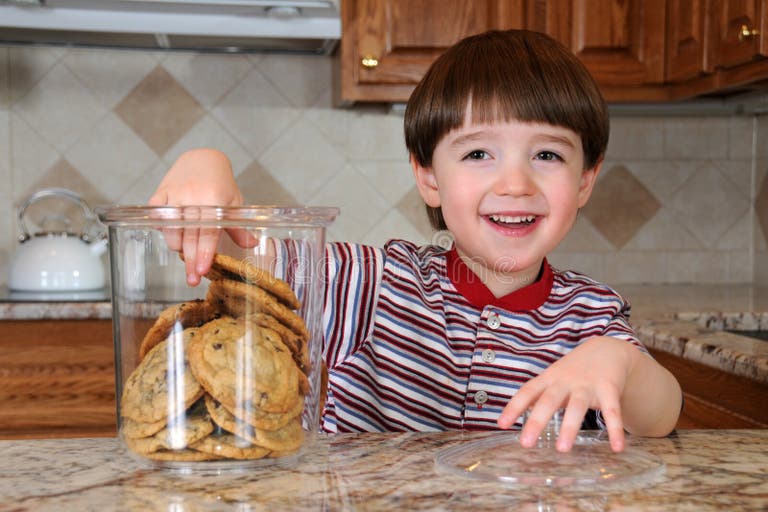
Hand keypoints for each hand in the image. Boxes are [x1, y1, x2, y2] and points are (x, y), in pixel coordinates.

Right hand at [148, 148, 253, 284]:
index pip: (207, 233)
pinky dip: (162, 229)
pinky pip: (157, 217)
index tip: (201, 271)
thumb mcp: (234, 202)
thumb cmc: (220, 183)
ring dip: (177, 246)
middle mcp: (192, 196)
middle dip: (189, 261)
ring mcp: (174, 194)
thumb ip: (238, 227)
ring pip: (171, 230)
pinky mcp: (160, 193)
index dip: (203, 253)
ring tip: (185, 255)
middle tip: (192, 280)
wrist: (202, 158)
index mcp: (213, 199)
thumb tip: (252, 245)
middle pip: (189, 236)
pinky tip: (171, 237)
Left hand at [497, 336, 637, 452]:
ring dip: (569, 427)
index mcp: (549, 379)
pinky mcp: (609, 389)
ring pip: (577, 406)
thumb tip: (512, 413)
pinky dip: (615, 429)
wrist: (607, 349)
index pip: (528, 391)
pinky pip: (612, 411)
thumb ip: (536, 395)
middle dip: (537, 421)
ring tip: (562, 449)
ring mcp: (587, 385)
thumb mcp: (553, 377)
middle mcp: (566, 381)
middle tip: (525, 443)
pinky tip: (617, 447)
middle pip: (549, 400)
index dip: (514, 407)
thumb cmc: (574, 369)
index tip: (501, 424)